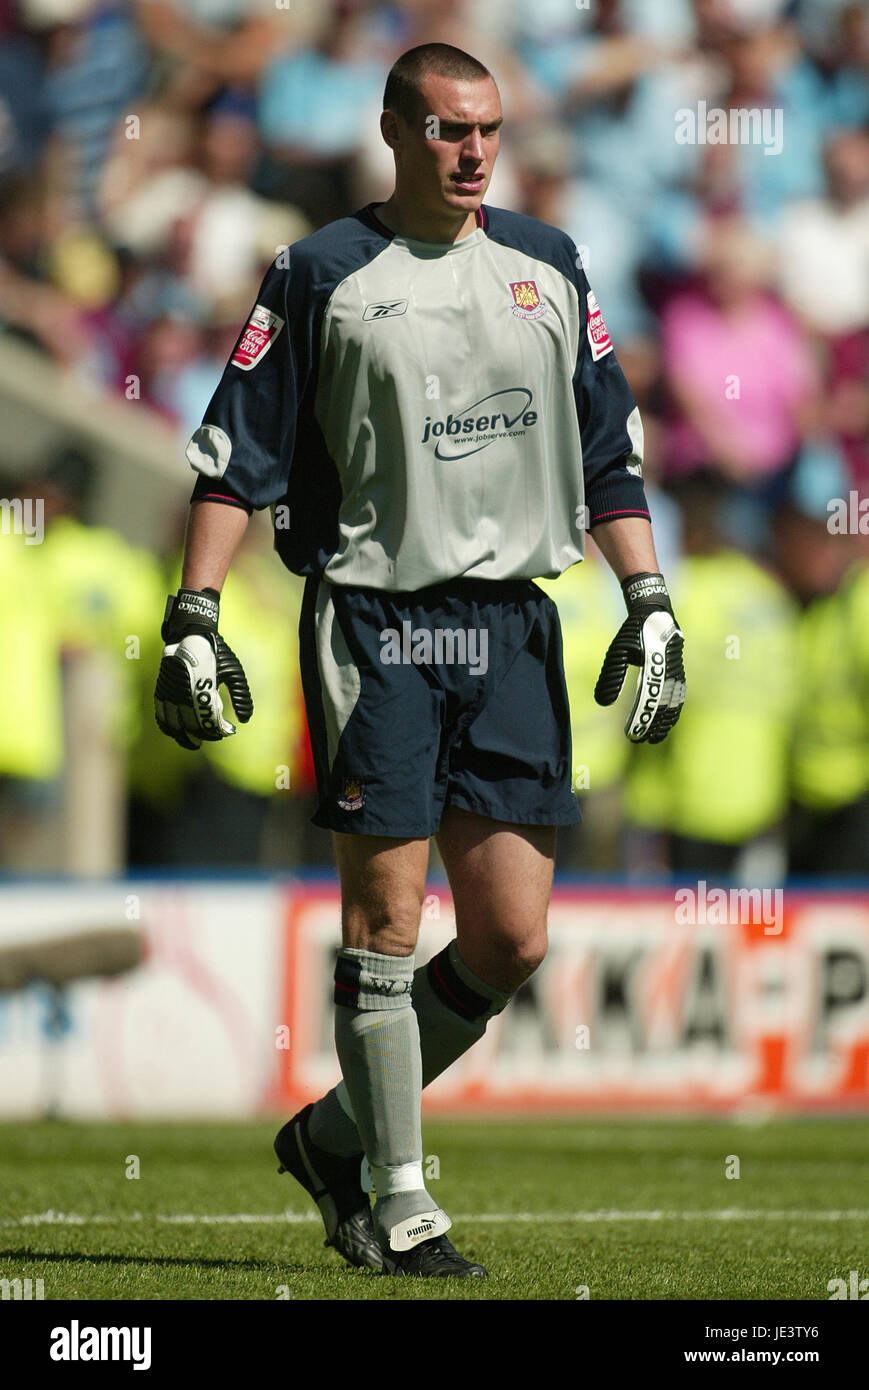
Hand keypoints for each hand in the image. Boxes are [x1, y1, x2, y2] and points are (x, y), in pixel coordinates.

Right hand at [154, 587, 252, 749]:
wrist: (190, 634)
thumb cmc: (216, 653)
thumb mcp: (234, 671)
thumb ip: (241, 695)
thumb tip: (244, 720)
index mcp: (203, 689)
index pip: (209, 720)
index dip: (219, 730)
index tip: (229, 730)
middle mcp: (184, 693)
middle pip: (193, 725)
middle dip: (206, 734)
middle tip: (217, 735)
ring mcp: (170, 693)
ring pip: (175, 725)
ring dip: (185, 737)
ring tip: (196, 743)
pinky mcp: (161, 691)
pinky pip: (161, 716)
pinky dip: (168, 728)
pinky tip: (177, 733)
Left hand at [595, 572, 685, 742]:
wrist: (656, 612)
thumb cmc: (634, 631)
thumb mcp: (617, 650)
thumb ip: (611, 676)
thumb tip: (603, 703)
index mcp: (654, 666)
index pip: (646, 700)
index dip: (639, 719)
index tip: (630, 735)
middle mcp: (669, 671)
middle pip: (662, 707)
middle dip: (651, 726)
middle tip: (638, 741)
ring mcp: (677, 673)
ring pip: (673, 705)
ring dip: (664, 723)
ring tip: (654, 738)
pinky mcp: (679, 673)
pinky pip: (678, 698)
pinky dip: (672, 713)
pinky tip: (665, 723)